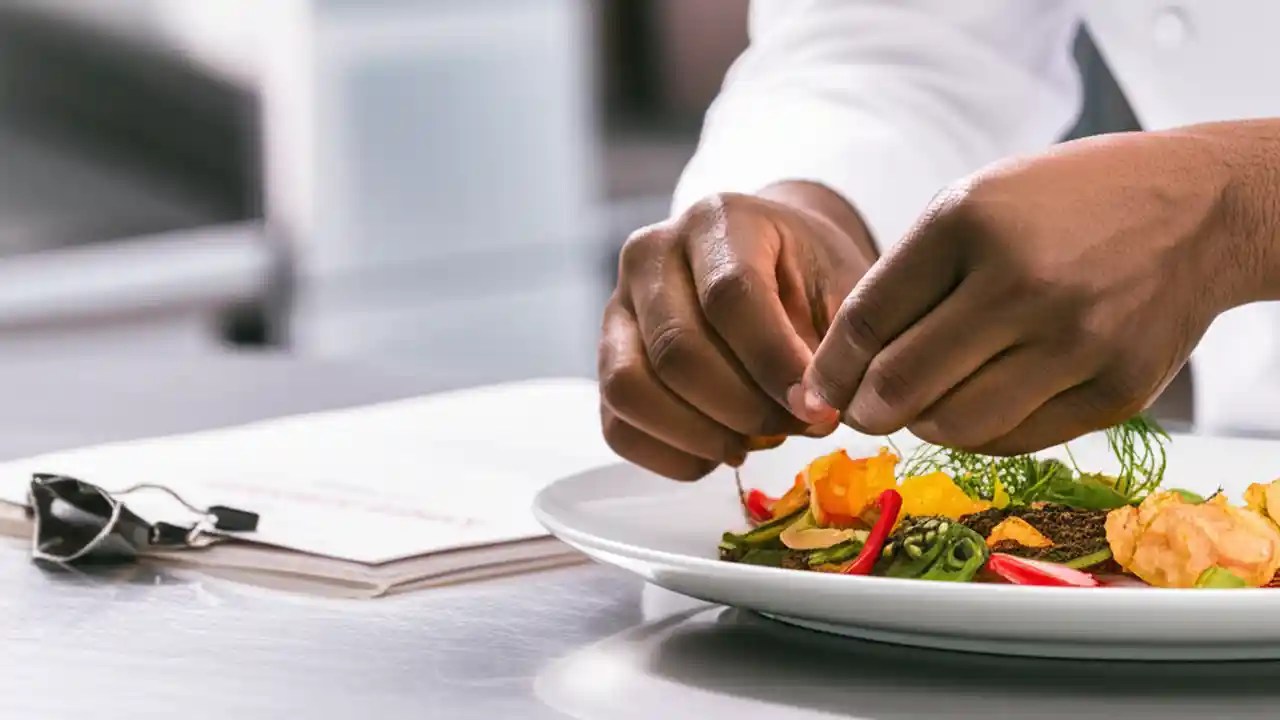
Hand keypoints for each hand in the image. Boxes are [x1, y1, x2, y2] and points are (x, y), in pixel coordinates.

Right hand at [599, 182, 876, 479]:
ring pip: (630, 388)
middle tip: (794, 428)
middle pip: (676, 350)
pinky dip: (671, 456)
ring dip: (699, 435)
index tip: (817, 408)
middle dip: (743, 409)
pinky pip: (617, 424)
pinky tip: (720, 452)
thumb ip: (832, 343)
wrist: (772, 263)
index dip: (774, 363)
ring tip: (754, 442)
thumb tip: (811, 411)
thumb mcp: (842, 286)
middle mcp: (651, 254)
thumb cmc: (810, 277)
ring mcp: (617, 307)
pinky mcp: (605, 358)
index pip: (729, 296)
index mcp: (717, 220)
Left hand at [805, 126, 1272, 453]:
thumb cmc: (1061, 205)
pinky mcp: (1117, 390)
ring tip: (926, 404)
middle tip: (862, 411)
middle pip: (902, 384)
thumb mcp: (971, 204)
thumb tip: (842, 373)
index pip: (866, 320)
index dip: (830, 371)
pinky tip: (983, 402)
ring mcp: (1077, 340)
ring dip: (923, 424)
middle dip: (865, 410)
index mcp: (968, 222)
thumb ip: (903, 280)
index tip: (819, 393)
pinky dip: (981, 433)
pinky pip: (1015, 440)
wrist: (1197, 208)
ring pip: (954, 425)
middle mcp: (1022, 281)